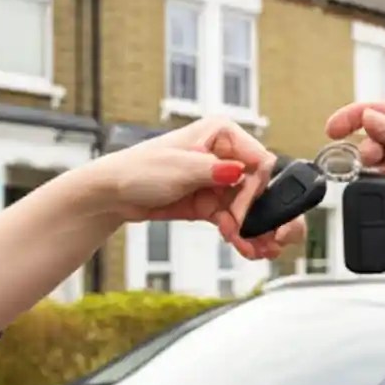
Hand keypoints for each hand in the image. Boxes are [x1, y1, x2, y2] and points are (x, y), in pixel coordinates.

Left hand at [87, 116, 305, 259]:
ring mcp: (219, 181)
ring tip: (258, 250)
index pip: (259, 162)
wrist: (114, 195)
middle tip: (270, 238)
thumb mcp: (179, 167)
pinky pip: (236, 221)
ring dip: (255, 230)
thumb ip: (213, 170)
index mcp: (222, 134)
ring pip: (251, 209)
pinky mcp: (211, 203)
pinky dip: (241, 235)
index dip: (255, 191)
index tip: (241, 214)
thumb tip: (240, 171)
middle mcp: (225, 156)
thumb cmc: (139, 169)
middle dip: (265, 215)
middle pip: (261, 187)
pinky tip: (244, 247)